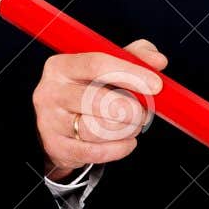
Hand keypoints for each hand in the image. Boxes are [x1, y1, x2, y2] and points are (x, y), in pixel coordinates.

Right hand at [34, 39, 166, 179]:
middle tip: (145, 113)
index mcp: (62, 65)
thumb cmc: (90, 88)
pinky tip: (127, 141)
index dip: (130, 74)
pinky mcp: (56, 147)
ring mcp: (50, 121)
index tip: (156, 86)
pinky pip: (94, 152)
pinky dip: (118, 148)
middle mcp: (51, 91)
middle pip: (97, 100)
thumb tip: (158, 62)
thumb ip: (136, 57)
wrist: (60, 122)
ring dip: (126, 130)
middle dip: (131, 109)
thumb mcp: (110, 66)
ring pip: (96, 129)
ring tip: (134, 126)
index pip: (97, 64)